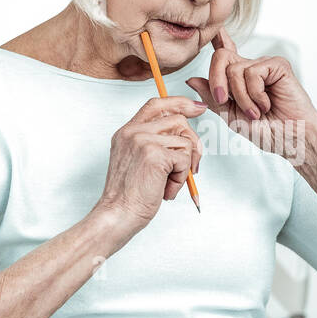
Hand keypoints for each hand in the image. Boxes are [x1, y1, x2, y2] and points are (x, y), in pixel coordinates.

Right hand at [95, 96, 206, 233]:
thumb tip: (186, 135)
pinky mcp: (154, 154)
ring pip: (185, 142)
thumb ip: (154, 144)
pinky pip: (184, 159)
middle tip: (189, 167)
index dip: (179, 103)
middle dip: (192, 144)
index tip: (198, 108)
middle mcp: (133, 131)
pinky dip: (181, 179)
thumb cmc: (130, 195)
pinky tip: (165, 190)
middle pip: (178, 121)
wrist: (118, 214)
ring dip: (184, 167)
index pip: (156, 104)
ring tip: (168, 183)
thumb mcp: (138, 161)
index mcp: (127, 131)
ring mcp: (143, 140)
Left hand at [185, 28, 316, 161]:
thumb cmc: (266, 131)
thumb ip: (212, 98)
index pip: (226, 53)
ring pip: (234, 69)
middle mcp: (251, 68)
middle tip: (225, 101)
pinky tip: (266, 104)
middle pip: (220, 56)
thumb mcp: (231, 117)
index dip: (218, 39)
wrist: (290, 139)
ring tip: (256, 112)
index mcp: (240, 79)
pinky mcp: (277, 65)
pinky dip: (255, 93)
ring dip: (241, 97)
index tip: (214, 28)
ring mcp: (264, 65)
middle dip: (216, 81)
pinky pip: (252, 72)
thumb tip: (192, 79)